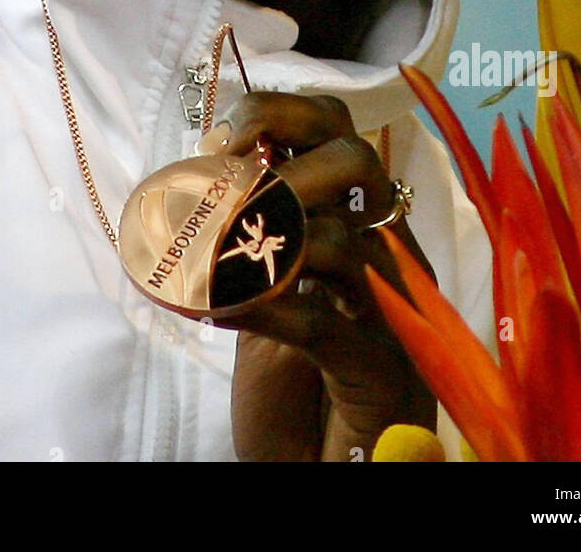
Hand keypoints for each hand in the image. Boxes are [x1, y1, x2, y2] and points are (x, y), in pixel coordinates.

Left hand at [202, 92, 436, 461]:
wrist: (328, 468)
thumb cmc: (297, 384)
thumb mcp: (263, 293)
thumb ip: (247, 234)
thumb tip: (191, 172)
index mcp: (357, 216)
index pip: (333, 123)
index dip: (274, 112)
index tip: (217, 138)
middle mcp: (383, 248)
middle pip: (354, 158)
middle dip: (276, 159)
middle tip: (218, 189)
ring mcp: (389, 306)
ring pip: (338, 238)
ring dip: (254, 245)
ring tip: (203, 265)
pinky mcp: (378, 367)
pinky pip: (320, 321)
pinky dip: (258, 308)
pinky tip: (215, 311)